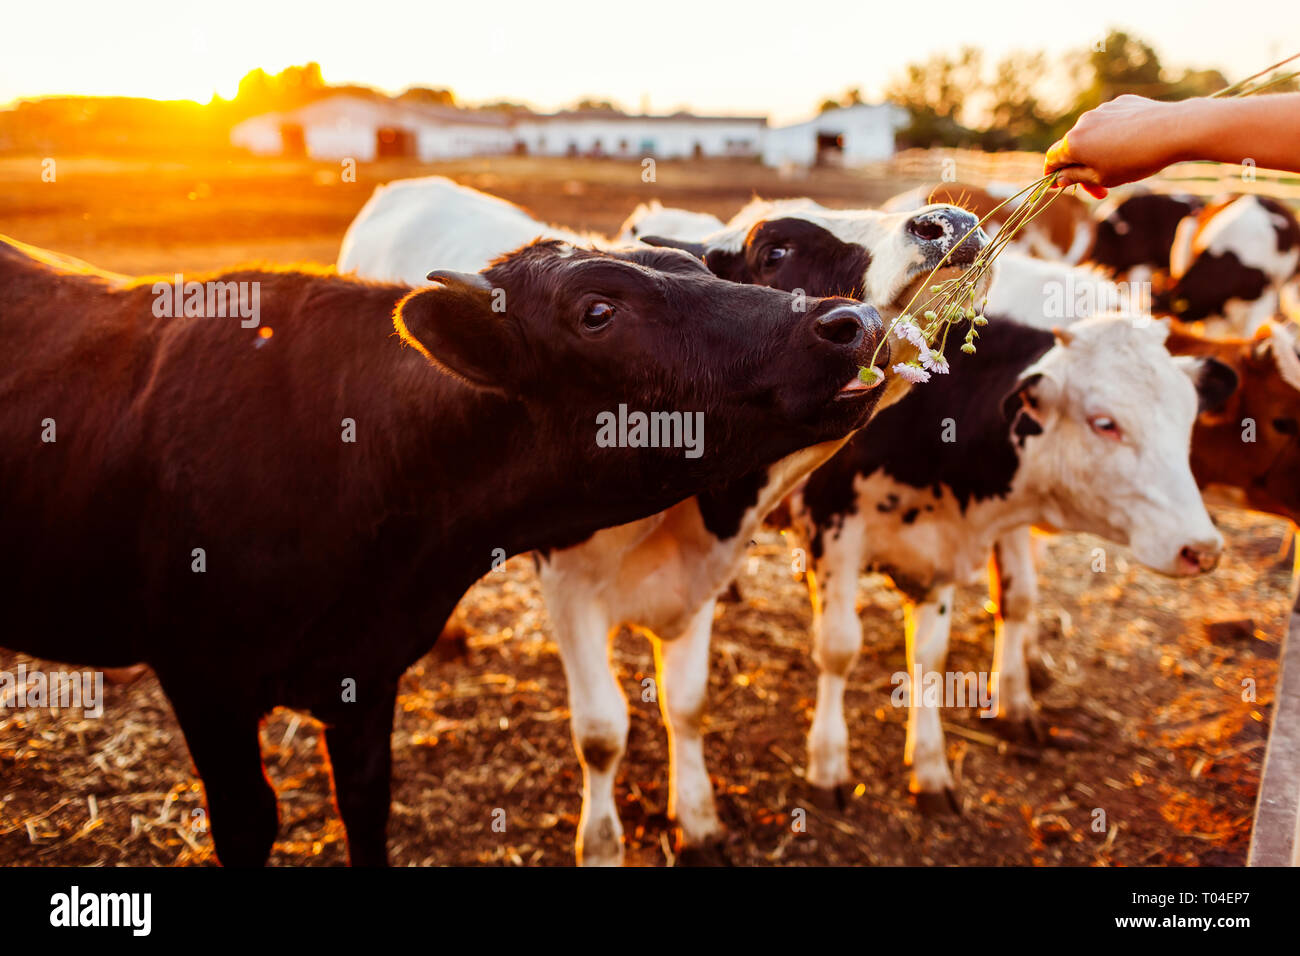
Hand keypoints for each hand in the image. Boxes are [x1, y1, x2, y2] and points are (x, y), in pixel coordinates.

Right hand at [1045, 95, 1189, 197]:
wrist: (1174, 130)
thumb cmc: (1135, 159)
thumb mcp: (1102, 177)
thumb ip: (1077, 177)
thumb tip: (1060, 177)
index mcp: (1073, 143)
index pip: (1051, 159)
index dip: (1053, 174)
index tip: (1060, 185)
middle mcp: (1083, 122)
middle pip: (1073, 147)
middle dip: (1083, 169)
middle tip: (1100, 189)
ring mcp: (1103, 110)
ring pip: (1093, 134)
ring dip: (1099, 152)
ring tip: (1122, 166)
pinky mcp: (1122, 103)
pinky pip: (1111, 122)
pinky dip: (1115, 136)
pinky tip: (1134, 145)